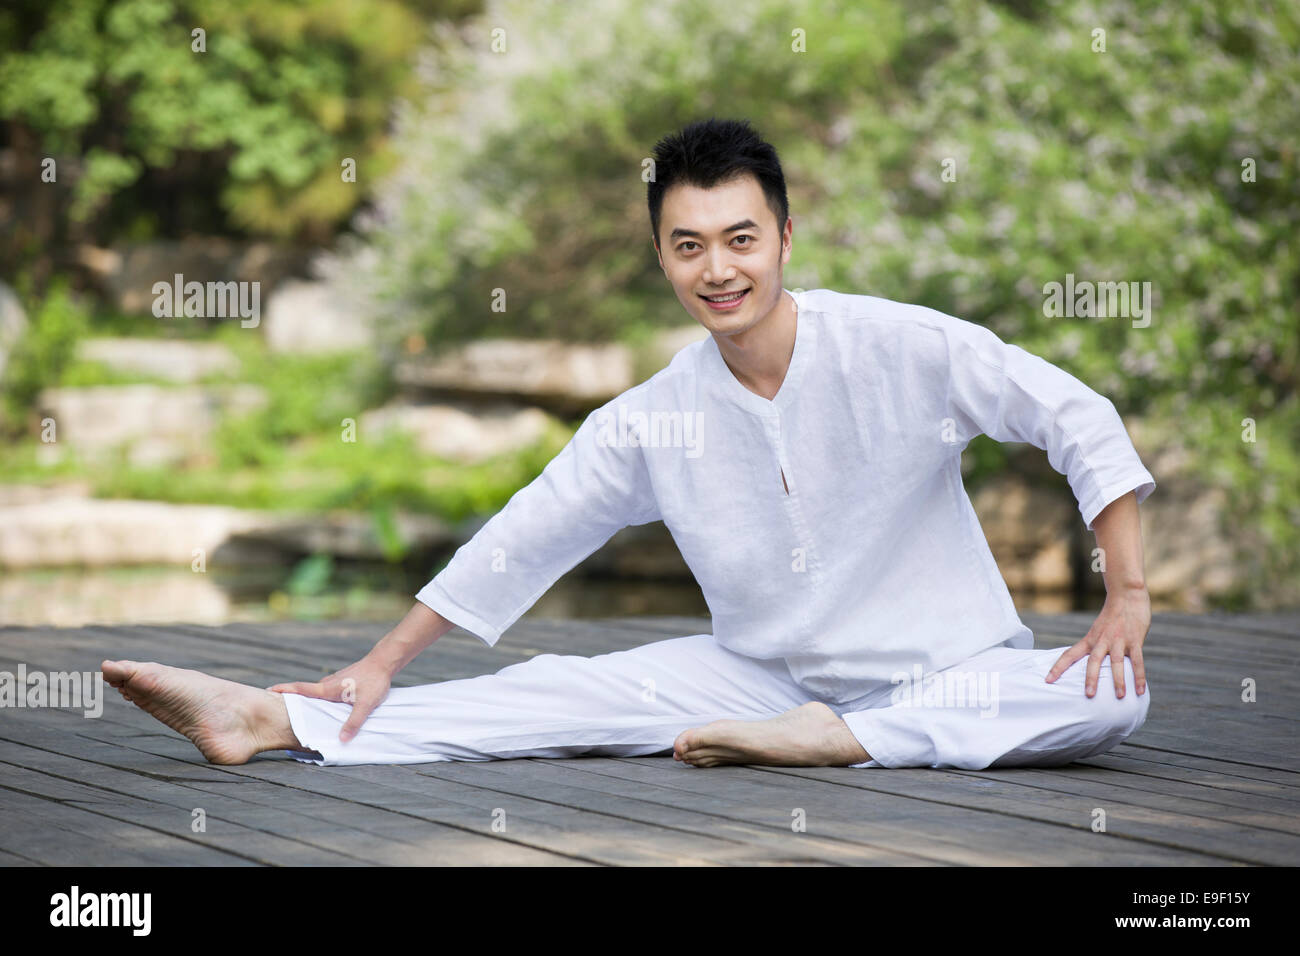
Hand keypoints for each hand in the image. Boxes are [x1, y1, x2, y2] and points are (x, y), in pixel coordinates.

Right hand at [268, 655, 393, 742]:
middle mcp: (327, 684)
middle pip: (305, 693)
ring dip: (309, 701)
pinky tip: (327, 710)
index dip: (283, 690)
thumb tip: (341, 740)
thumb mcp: (365, 705)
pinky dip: (322, 700)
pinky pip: (327, 693)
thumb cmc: (374, 681)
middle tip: (279, 712)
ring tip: (301, 716)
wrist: (385, 662)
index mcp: (327, 689)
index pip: (300, 688)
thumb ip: (353, 722)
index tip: (267, 691)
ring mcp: (334, 681)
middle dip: (292, 700)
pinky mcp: (342, 681)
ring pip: (317, 694)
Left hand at [1044, 586, 1149, 698]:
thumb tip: (1094, 667)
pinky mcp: (1135, 641)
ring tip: (1119, 697)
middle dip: (1091, 678)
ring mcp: (1119, 641)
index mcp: (1090, 639)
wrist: (1127, 595)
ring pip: (1117, 663)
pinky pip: (1137, 661)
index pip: (1070, 654)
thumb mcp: (1098, 631)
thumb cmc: (1112, 616)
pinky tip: (1140, 691)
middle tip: (1089, 695)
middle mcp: (1102, 641)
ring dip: (1118, 680)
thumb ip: (1096, 647)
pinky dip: (1138, 676)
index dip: (1058, 667)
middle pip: (1093, 661)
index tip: (1048, 680)